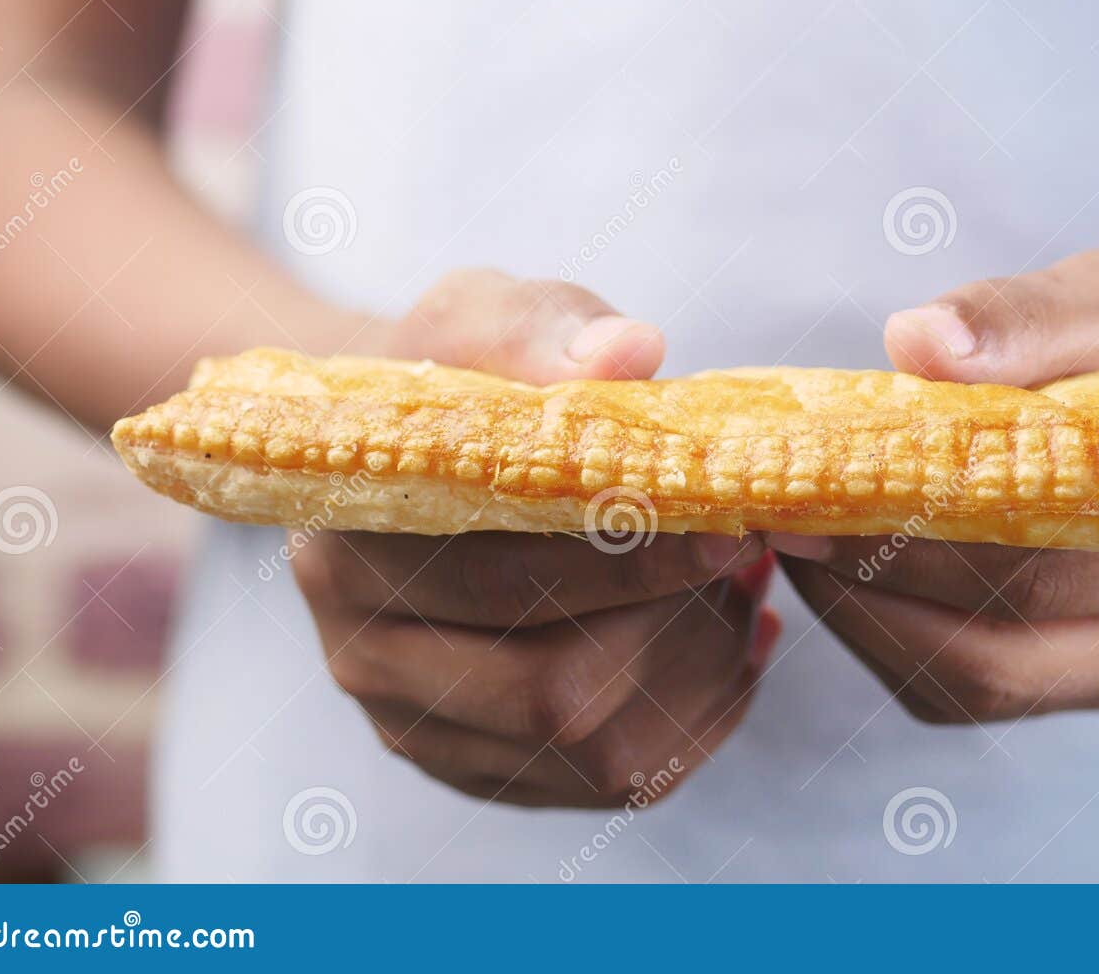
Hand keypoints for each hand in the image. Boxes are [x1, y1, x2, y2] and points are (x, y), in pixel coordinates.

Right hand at [293, 270, 779, 805]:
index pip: (508, 584)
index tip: (727, 525)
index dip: (633, 563)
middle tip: (748, 554)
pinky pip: (615, 780)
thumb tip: (628, 352)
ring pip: (596, 751)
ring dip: (700, 671)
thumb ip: (546, 331)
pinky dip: (697, 713)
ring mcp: (417, 725)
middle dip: (679, 627)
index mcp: (350, 545)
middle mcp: (365, 655)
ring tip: (743, 587)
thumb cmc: (456, 379)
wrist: (412, 453)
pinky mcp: (478, 765)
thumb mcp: (483, 318)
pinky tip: (725, 636)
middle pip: (554, 694)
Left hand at [772, 226, 1098, 721]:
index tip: (808, 506)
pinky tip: (857, 578)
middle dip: (871, 604)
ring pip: (985, 688)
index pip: (1034, 572)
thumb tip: (915, 341)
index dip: (906, 549)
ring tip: (806, 553)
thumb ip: (1015, 320)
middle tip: (785, 535)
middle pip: (1002, 659)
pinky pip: (991, 683)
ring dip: (876, 631)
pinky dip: (908, 640)